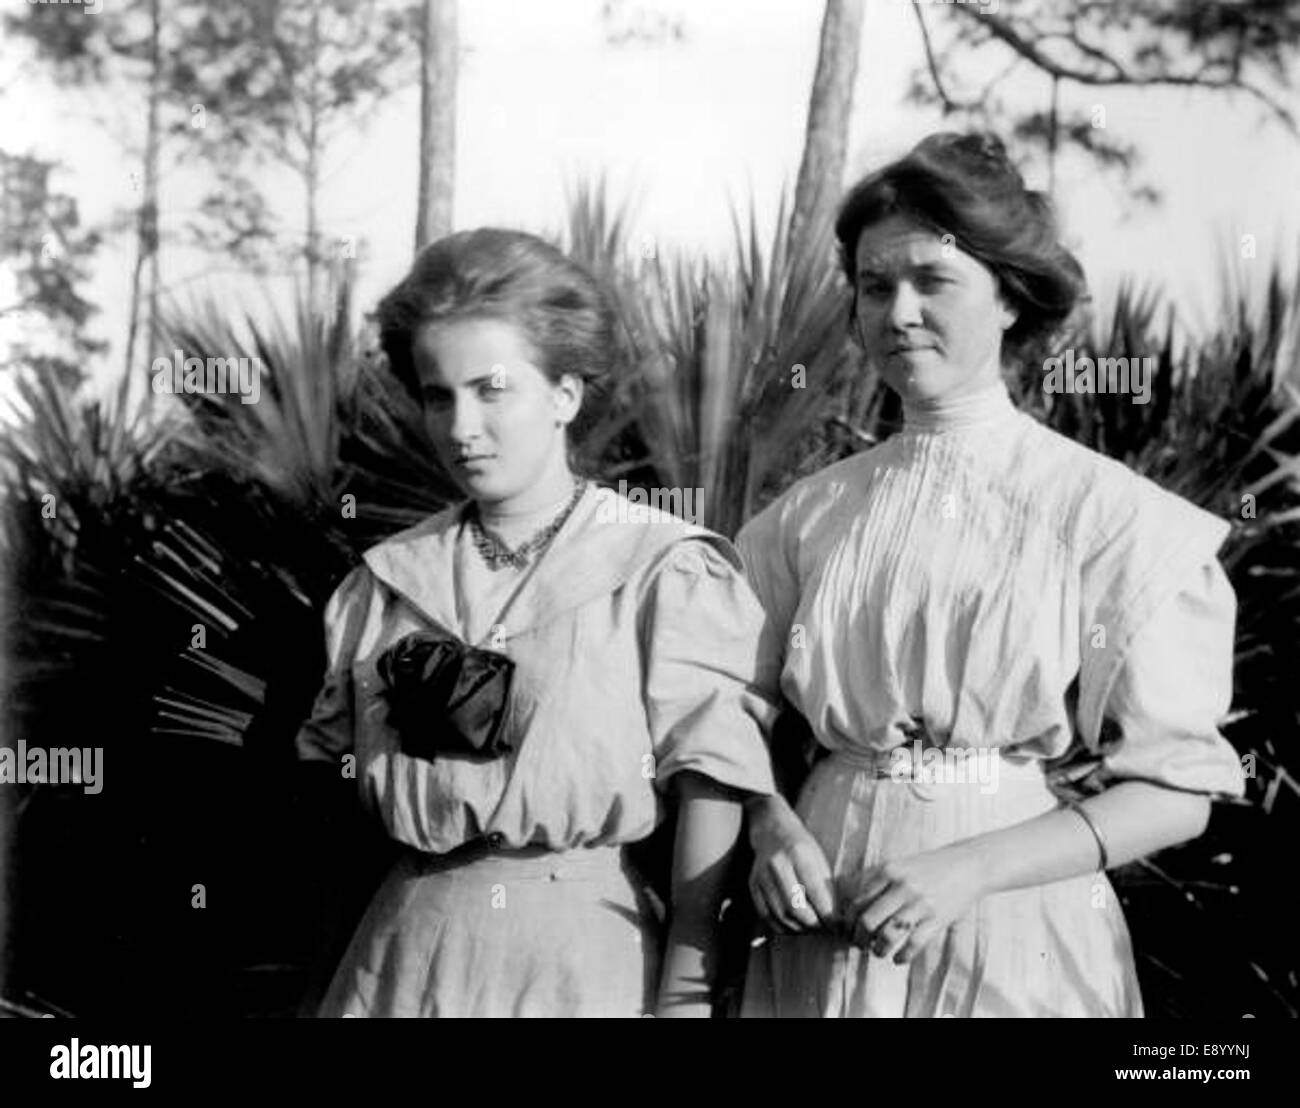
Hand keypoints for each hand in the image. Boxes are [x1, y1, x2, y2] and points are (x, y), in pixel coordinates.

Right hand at [746, 795, 837, 932]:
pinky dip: (781, 926)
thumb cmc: (802, 845)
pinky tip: (794, 926)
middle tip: (824, 930)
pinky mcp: (752, 884)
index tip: (838, 925)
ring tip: (811, 929)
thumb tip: (835, 918)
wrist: (772, 829)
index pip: (816, 894)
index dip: (828, 915)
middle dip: (813, 925)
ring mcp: (761, 875)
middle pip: (795, 908)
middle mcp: (777, 864)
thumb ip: (825, 886)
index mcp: (799, 854)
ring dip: (798, 929)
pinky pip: (766, 915)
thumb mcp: (819, 858)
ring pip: (780, 915)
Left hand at [844, 844, 984, 963]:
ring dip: (879, 949)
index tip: (848, 931)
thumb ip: (879, 881)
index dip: (849, 921)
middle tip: (859, 945)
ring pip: (889, 934)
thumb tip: (853, 905)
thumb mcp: (900, 866)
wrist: (968, 864)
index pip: (858, 901)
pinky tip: (898, 959)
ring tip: (878, 952)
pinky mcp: (938, 917)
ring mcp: (920, 902)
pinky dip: (903, 956)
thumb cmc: (930, 867)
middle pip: (868, 920)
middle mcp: (901, 886)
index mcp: (888, 871)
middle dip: (859, 938)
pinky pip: (914, 943)